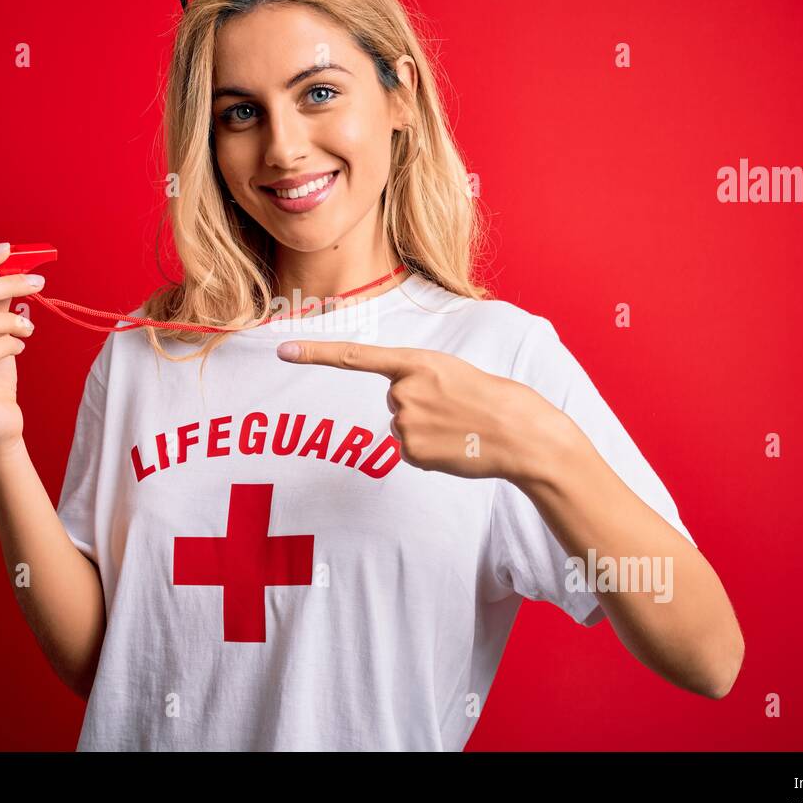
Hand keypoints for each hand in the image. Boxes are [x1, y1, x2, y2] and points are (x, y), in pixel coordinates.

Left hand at [276, 339, 565, 480]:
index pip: (354, 355)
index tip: (281, 349)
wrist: (520, 434)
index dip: (315, 352)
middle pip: (393, 399)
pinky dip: (429, 450)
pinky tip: (454, 445)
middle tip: (455, 408)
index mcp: (416, 362)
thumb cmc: (491, 399)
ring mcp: (404, 422)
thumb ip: (419, 381)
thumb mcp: (453, 373)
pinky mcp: (409, 452)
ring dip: (426, 429)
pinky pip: (408, 450)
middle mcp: (403, 390)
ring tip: (458, 427)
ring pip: (401, 426)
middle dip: (420, 405)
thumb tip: (399, 412)